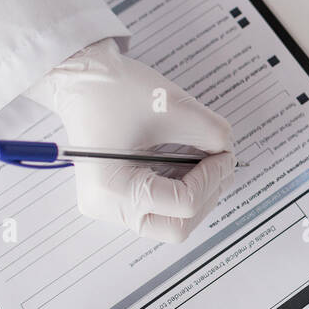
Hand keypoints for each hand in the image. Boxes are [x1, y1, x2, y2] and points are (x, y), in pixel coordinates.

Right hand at [27, 39, 235, 241]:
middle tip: (220, 163)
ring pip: (171, 223)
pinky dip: (182, 191)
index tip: (226, 154)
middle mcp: (107, 207)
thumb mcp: (171, 106)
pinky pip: (159, 210)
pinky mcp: (117, 200)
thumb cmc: (114, 89)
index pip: (182, 203)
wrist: (80, 80)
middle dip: (207, 195)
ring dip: (197, 195)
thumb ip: (209, 133)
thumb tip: (228, 151)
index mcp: (112, 189)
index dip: (213, 178)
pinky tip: (188, 166)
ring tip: (205, 161)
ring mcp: (110, 208)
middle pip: (177, 228)